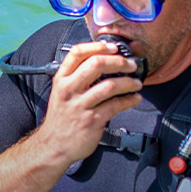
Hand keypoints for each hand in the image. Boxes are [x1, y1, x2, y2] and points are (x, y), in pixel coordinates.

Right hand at [35, 40, 142, 165]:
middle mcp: (69, 89)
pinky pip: (116, 105)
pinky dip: (129, 100)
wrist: (54, 145)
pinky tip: (134, 98)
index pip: (77, 53)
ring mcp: (81, 105)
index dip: (97, 46)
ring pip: (110, 85)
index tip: (112, 47)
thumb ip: (76, 78)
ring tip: (136, 83)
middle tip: (130, 65)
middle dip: (118, 62)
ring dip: (128, 82)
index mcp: (61, 79)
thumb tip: (102, 65)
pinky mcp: (93, 120)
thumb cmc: (61, 118)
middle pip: (96, 64)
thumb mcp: (61, 93)